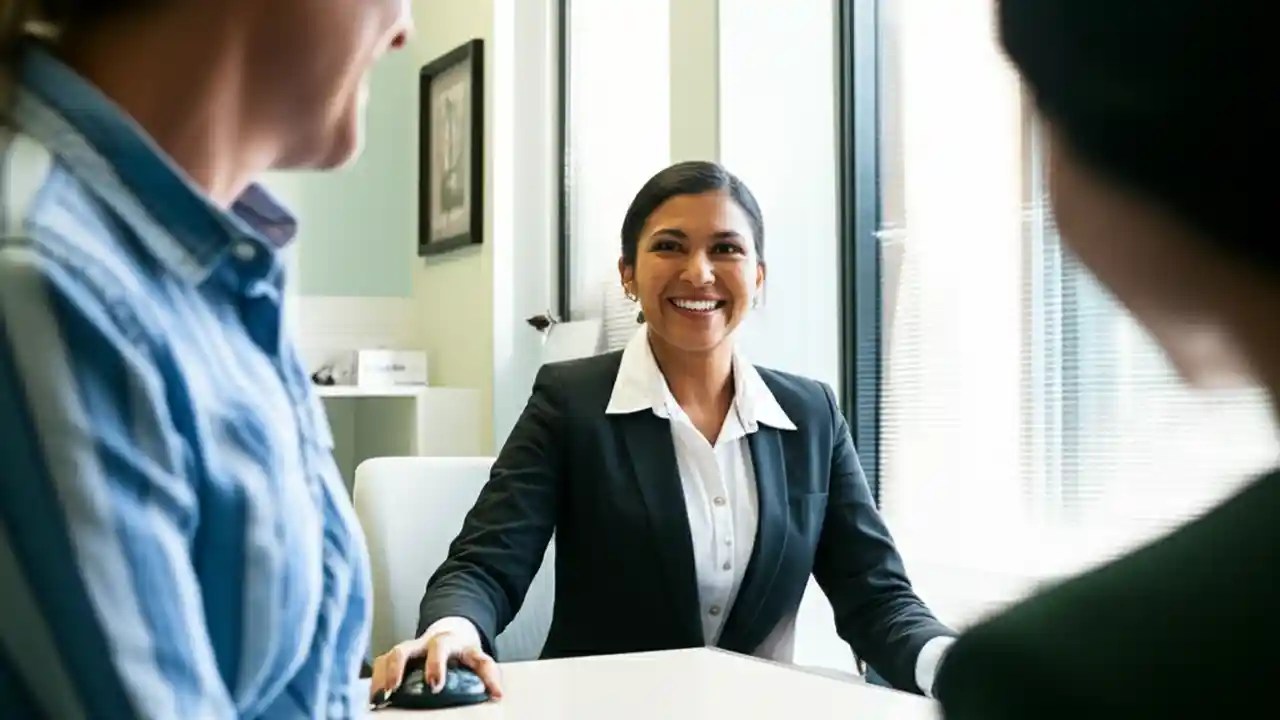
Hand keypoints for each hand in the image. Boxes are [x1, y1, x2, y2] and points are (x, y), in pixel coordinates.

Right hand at [368, 630, 503, 703]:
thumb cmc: (462, 649)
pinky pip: (381, 664)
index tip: (435, 685)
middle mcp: (421, 643)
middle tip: (394, 689)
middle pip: (405, 649)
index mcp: (446, 641)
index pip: (440, 647)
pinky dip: (375, 680)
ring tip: (379, 698)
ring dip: (382, 677)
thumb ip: (487, 673)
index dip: (436, 664)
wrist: (450, 630)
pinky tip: (374, 699)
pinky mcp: (395, 656)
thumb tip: (497, 695)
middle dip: (398, 668)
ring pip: (388, 656)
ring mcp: (407, 649)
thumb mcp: (477, 656)